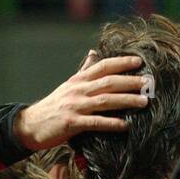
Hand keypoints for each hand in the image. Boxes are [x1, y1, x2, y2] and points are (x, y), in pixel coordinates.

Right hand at [13, 52, 149, 151]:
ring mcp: (75, 106)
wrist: (31, 124)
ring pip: (105, 100)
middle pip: (108, 81)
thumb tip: (93, 53)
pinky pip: (96, 122)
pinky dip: (112, 123)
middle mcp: (78, 89)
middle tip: (149, 82)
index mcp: (79, 80)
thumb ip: (83, 70)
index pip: (103, 66)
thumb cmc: (53, 106)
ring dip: (126, 100)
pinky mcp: (72, 123)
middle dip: (130, 81)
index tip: (139, 62)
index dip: (121, 62)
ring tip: (144, 102)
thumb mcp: (69, 85)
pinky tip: (125, 125)